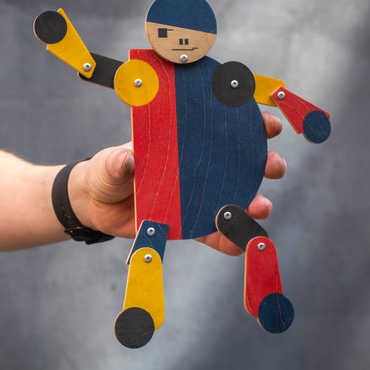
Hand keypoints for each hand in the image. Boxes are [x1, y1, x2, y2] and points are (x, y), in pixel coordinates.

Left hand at [71, 111, 285, 250]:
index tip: (268, 125)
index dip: (248, 126)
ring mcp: (195, 197)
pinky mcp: (188, 224)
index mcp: (183, 142)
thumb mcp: (110, 162)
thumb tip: (128, 160)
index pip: (220, 130)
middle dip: (262, 163)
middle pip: (238, 164)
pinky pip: (212, 233)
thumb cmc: (107, 171)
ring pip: (232, 199)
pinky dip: (227, 239)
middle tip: (273, 166)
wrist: (96, 204)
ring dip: (252, 203)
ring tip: (260, 207)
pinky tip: (239, 244)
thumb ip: (119, 161)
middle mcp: (196, 168)